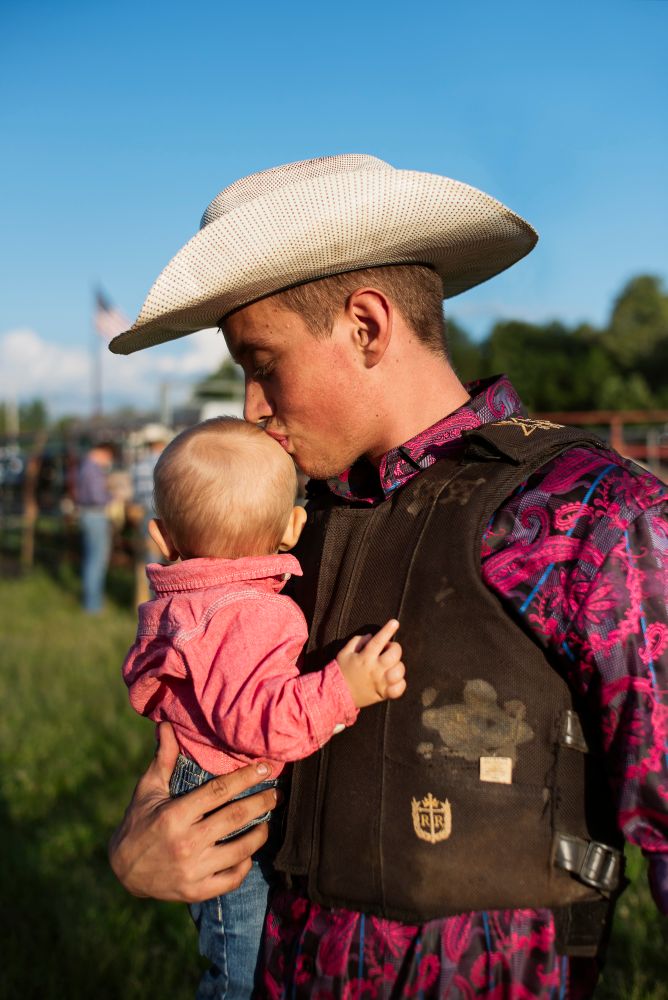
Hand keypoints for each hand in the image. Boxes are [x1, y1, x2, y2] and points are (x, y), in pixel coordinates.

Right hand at [108, 722, 277, 902]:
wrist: (122, 870)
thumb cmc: (138, 821)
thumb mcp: (148, 789)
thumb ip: (162, 758)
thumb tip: (166, 724)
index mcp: (175, 815)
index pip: (219, 790)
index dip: (247, 776)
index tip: (266, 766)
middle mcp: (186, 843)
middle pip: (236, 816)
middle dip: (263, 802)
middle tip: (278, 793)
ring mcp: (193, 870)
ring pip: (241, 849)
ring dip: (261, 832)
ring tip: (269, 819)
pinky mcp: (196, 891)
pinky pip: (232, 879)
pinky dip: (245, 865)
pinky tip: (250, 851)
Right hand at [336, 619, 405, 708]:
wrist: (337, 695)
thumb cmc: (341, 671)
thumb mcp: (344, 653)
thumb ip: (357, 641)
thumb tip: (371, 636)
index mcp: (365, 658)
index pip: (378, 641)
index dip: (387, 630)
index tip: (395, 622)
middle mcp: (374, 670)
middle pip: (394, 655)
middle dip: (395, 648)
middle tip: (388, 649)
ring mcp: (380, 683)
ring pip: (399, 671)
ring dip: (398, 665)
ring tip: (391, 665)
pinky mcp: (383, 694)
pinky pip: (399, 688)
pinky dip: (400, 683)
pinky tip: (394, 679)